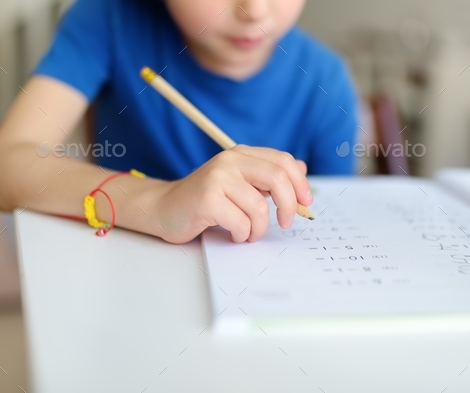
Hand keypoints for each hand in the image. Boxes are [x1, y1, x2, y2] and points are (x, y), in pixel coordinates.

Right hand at [154, 145, 312, 243]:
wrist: (164, 208)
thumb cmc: (205, 200)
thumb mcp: (239, 184)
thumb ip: (267, 178)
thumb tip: (302, 170)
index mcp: (241, 154)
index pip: (283, 161)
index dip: (300, 183)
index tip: (305, 203)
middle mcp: (229, 161)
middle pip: (277, 178)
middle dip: (288, 205)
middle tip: (286, 223)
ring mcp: (217, 178)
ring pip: (259, 207)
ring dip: (259, 229)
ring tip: (249, 234)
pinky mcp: (207, 199)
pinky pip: (241, 222)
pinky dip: (242, 234)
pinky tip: (233, 234)